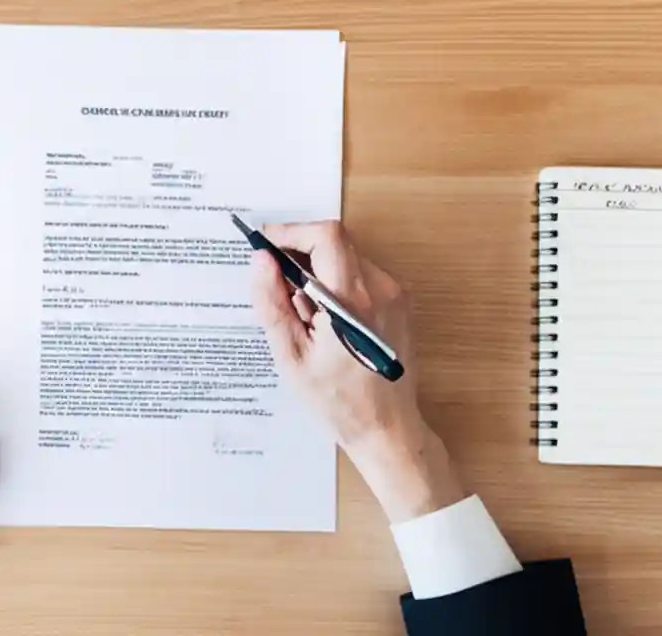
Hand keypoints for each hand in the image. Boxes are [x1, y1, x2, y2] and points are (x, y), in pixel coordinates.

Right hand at [249, 221, 465, 521]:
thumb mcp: (291, 357)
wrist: (388, 428)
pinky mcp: (400, 303)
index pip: (325, 237)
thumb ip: (272, 304)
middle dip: (301, 255)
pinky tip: (327, 322)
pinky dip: (337, 285)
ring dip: (319, 274)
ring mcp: (396, 295)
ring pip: (347, 259)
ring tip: (305, 317)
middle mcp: (381, 289)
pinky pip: (361, 276)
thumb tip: (260, 261)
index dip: (292, 232)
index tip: (266, 244)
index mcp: (352, 301)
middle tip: (279, 289)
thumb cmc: (337, 401)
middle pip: (335, 244)